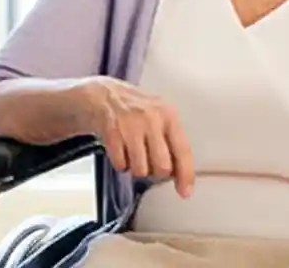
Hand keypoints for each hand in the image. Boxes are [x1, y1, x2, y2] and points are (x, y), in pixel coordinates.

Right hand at [75, 77, 194, 197]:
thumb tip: (182, 176)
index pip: (183, 151)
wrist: (103, 96)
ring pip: (141, 169)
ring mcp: (130, 125)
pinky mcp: (112, 132)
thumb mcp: (159, 117)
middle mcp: (151, 118)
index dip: (185, 175)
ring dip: (136, 168)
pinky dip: (121, 164)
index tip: (185, 192)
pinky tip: (121, 151)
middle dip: (156, 171)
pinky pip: (121, 165)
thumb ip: (172, 142)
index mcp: (168, 115)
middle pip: (162, 166)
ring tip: (133, 154)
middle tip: (149, 162)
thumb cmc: (135, 110)